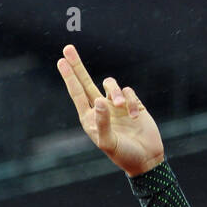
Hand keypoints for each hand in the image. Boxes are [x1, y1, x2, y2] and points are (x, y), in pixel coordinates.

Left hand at [56, 44, 163, 177]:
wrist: (146, 159)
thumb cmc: (124, 155)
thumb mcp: (109, 143)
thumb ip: (102, 122)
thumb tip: (99, 100)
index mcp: (90, 119)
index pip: (77, 94)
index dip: (69, 77)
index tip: (61, 61)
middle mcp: (101, 109)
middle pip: (86, 82)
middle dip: (77, 65)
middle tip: (67, 48)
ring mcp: (116, 105)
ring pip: (111, 84)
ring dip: (117, 92)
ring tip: (121, 106)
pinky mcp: (132, 103)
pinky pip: (129, 91)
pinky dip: (131, 101)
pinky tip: (135, 116)